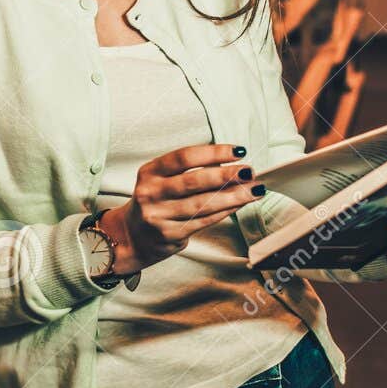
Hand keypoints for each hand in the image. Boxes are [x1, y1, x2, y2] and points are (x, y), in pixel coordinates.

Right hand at [99, 143, 259, 273]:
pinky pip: (203, 221)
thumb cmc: (156, 201)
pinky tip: (239, 204)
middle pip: (193, 181)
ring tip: (253, 190)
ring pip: (202, 204)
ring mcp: (159, 216)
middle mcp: (151, 193)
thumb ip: (190, 171)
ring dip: (232, 196)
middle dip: (226, 175)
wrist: (133, 236)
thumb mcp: (162, 180)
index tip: (238, 151)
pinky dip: (225, 211)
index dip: (213, 153)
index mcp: (150, 172)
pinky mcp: (169, 235)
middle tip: (249, 171)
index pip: (184, 157)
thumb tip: (233, 164)